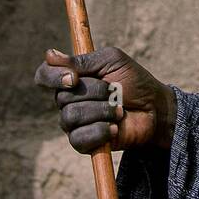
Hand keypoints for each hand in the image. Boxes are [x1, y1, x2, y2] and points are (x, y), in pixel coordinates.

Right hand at [34, 45, 173, 153]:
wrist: (154, 108)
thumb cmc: (134, 80)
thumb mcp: (112, 61)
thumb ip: (82, 61)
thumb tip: (50, 55)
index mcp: (72, 77)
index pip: (44, 75)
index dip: (53, 77)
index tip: (74, 77)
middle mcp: (67, 100)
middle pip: (62, 97)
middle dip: (96, 91)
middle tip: (115, 90)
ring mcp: (74, 123)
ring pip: (72, 116)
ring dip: (102, 110)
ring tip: (119, 110)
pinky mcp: (83, 143)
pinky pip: (80, 139)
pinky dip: (102, 131)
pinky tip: (115, 127)